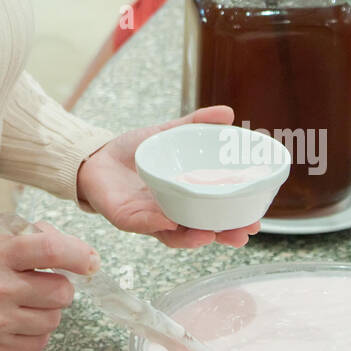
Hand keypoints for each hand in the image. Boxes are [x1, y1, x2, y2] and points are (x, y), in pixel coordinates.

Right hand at [0, 224, 97, 350]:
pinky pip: (40, 343)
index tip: (90, 261)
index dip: (78, 254)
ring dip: (48, 312)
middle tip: (43, 285)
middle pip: (61, 291)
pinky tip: (18, 323)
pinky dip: (36, 333)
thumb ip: (34, 241)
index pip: (49, 250)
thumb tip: (78, 253)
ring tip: (25, 305)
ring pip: (54, 319)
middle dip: (60, 288)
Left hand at [77, 105, 261, 248]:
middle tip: (243, 233)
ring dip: (193, 237)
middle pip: (201, 232)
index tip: (256, 222)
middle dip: (222, 235)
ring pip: (174, 236)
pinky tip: (171, 222)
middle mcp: (170, 214)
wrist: (94, 156)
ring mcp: (148, 219)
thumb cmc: (133, 151)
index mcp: (184, 199)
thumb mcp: (167, 133)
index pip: (214, 216)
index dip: (234, 222)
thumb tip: (229, 112)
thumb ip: (195, 124)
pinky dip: (157, 224)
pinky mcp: (125, 218)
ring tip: (211, 234)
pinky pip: (142, 225)